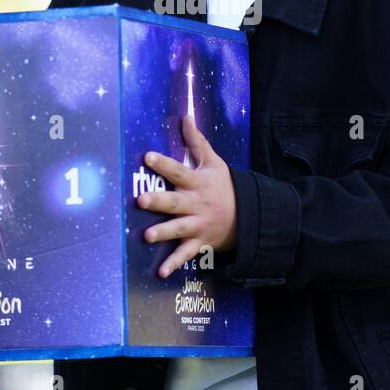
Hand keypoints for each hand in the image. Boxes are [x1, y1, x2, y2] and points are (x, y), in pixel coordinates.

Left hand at [138, 113, 237, 277]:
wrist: (248, 216)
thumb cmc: (224, 186)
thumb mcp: (214, 162)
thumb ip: (197, 142)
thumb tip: (185, 117)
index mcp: (198, 183)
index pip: (179, 171)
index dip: (164, 164)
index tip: (147, 157)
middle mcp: (196, 204)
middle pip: (175, 202)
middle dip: (159, 202)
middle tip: (141, 200)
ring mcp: (198, 224)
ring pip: (179, 229)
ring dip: (164, 233)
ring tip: (147, 236)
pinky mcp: (199, 242)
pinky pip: (185, 254)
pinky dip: (174, 264)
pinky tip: (160, 272)